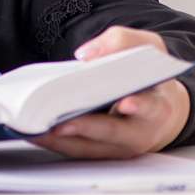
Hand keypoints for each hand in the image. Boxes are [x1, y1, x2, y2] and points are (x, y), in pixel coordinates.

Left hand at [27, 25, 190, 159]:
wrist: (158, 106)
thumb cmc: (150, 77)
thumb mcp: (147, 48)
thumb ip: (121, 42)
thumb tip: (88, 54)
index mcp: (158, 107)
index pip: (150, 107)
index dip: (139, 106)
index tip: (125, 102)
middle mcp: (140, 133)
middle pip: (112, 133)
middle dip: (86, 127)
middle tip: (62, 124)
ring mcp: (119, 148)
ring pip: (90, 147)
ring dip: (62, 140)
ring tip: (38, 128)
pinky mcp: (101, 152)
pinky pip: (77, 150)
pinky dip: (56, 143)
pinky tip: (36, 132)